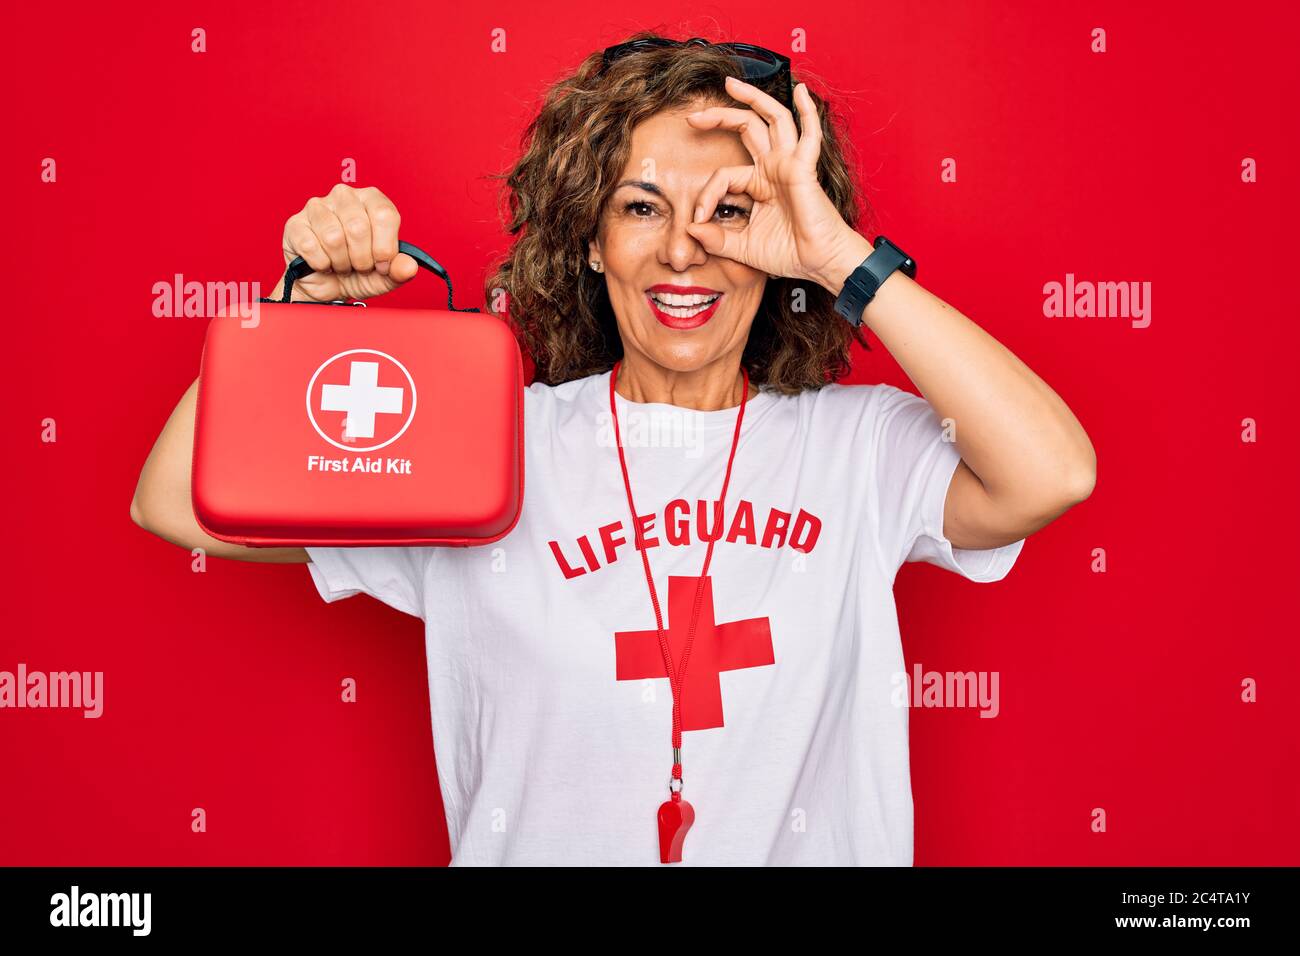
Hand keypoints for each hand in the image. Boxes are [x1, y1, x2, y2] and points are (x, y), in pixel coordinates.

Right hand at [273, 184, 419, 301]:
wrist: (326, 286)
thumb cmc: (357, 273)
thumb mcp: (384, 276)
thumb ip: (400, 270)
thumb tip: (409, 266)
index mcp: (372, 200)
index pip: (385, 215)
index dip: (385, 247)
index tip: (382, 264)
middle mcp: (344, 196)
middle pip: (358, 227)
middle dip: (361, 259)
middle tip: (359, 267)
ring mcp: (317, 207)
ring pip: (333, 237)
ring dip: (340, 262)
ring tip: (341, 265)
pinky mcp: (296, 224)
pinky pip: (311, 246)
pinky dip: (321, 264)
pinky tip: (323, 263)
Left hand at [684, 75, 863, 290]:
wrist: (818, 263)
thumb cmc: (788, 254)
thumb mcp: (742, 247)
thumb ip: (716, 239)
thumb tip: (690, 229)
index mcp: (758, 183)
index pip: (723, 175)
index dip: (705, 195)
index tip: (697, 220)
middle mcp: (773, 168)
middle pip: (746, 128)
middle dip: (719, 117)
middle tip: (693, 117)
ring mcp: (789, 164)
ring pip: (772, 119)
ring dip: (752, 98)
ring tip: (730, 84)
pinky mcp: (804, 168)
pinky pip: (809, 134)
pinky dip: (807, 111)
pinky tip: (799, 90)